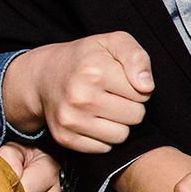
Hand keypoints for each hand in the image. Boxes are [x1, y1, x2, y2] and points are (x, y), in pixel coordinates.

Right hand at [4, 32, 154, 152]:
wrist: (44, 75)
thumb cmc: (86, 58)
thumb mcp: (113, 43)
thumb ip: (137, 57)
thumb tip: (146, 87)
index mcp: (94, 71)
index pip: (143, 94)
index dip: (136, 86)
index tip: (120, 80)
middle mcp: (80, 97)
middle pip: (135, 116)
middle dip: (130, 106)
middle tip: (113, 94)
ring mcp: (70, 119)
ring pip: (121, 135)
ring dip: (118, 124)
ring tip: (104, 107)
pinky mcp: (64, 137)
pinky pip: (103, 148)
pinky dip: (103, 137)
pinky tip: (93, 120)